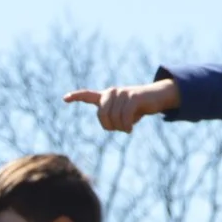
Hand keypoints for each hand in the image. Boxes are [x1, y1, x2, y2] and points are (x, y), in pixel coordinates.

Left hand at [63, 79, 178, 132]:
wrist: (156, 97)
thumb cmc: (137, 108)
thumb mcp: (122, 114)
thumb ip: (112, 117)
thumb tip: (109, 124)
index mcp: (106, 96)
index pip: (88, 95)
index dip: (76, 97)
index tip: (64, 98)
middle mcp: (111, 92)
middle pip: (102, 115)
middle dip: (109, 126)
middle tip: (120, 128)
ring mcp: (122, 93)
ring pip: (114, 118)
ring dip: (121, 127)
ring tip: (127, 127)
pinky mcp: (132, 96)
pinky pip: (124, 116)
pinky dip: (126, 125)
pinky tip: (130, 129)